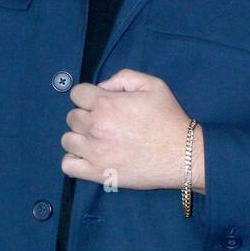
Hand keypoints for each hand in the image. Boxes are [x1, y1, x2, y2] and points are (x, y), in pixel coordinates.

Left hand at [62, 68, 202, 191]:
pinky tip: (88, 156)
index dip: (88, 95)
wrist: (182, 154)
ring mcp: (94, 151)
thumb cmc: (169, 118)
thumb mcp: (154, 85)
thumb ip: (125, 77)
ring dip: (79, 137)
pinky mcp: (97, 173)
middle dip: (85, 116)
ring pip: (67, 140)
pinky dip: (74, 160)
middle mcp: (95, 126)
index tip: (101, 103)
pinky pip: (67, 165)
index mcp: (107, 103)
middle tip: (104, 122)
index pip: (76, 93)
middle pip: (71, 116)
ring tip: (96, 140)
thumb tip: (103, 86)